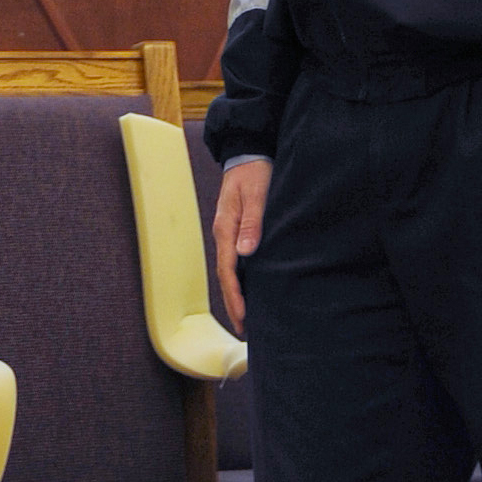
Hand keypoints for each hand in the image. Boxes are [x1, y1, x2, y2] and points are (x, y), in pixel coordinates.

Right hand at [213, 159, 271, 331]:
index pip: (227, 269)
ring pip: (229, 271)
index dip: (235, 294)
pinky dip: (240, 280)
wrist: (248, 153)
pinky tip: (249, 290)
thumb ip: (252, 222)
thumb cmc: (255, 172)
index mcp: (226, 227)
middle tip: (243, 328)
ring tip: (245, 317)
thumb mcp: (257, 193)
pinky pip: (236, 262)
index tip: (243, 315)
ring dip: (236, 294)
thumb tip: (245, 252)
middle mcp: (224, 234)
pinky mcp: (236, 231)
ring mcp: (228, 234)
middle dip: (233, 302)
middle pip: (225, 276)